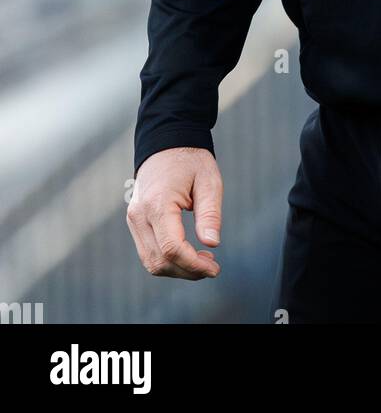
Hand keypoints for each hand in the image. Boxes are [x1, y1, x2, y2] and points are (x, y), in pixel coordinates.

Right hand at [127, 147, 222, 279]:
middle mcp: (140, 214)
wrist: (166, 142)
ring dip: (177, 269)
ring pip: (151, 261)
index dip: (193, 265)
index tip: (215, 268)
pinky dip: (167, 260)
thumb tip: (212, 244)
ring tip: (203, 261)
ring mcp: (134, 218)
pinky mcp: (135, 221)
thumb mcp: (209, 181)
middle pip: (159, 260)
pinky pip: (148, 251)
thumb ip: (210, 213)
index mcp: (158, 202)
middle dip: (187, 271)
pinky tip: (188, 254)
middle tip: (213, 267)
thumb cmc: (191, 160)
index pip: (171, 248)